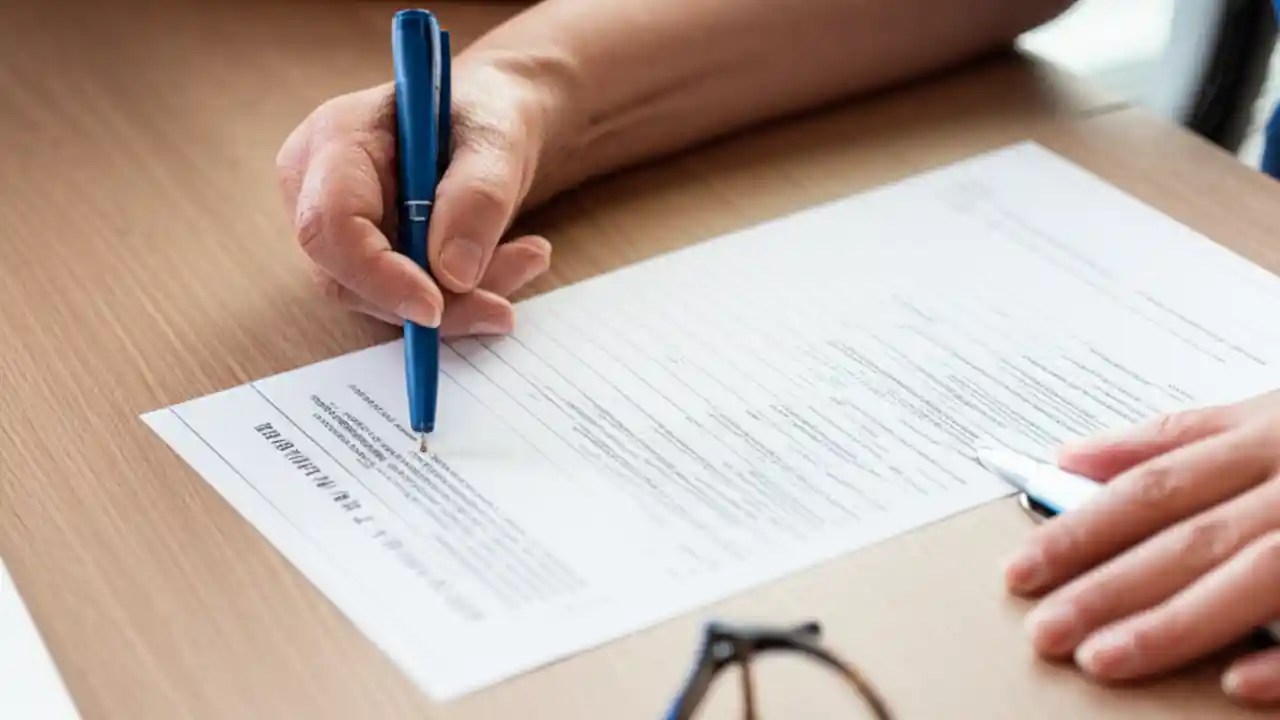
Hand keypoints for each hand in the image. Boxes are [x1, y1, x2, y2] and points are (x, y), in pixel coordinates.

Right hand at [275, 57, 569, 334]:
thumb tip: (453, 274)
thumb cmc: (485, 113)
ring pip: (378, 301)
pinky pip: (400, 302)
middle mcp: (315, 188)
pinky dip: (460, 298)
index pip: (330, 224)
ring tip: (528, 258)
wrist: (489, 122)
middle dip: (432, 299)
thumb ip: (479, 197)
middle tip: (504, 305)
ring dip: (459, 300)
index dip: (377, 275)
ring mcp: (332, 228)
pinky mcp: (360, 259)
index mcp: (334, 139)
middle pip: (346, 277)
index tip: (436, 308)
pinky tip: (510, 263)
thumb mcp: (498, 140)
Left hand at [1005, 390, 1279, 703]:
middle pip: (1191, 537)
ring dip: (1175, 623)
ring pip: (1254, 575)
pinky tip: (1239, 682)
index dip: (1081, 531)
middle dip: (1108, 586)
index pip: (1152, 490)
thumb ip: (1175, 437)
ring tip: (1102, 660)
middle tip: (1043, 630)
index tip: (1021, 571)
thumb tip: (1075, 456)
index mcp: (1267, 439)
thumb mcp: (1266, 414)